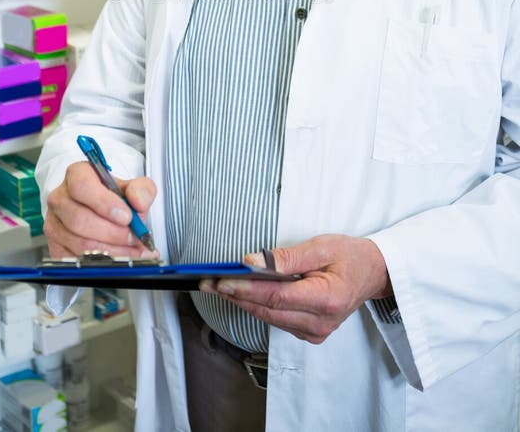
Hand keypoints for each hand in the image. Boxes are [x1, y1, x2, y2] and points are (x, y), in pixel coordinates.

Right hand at [43, 160, 157, 259]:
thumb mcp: (132, 188)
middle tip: (133, 237)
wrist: (103, 212)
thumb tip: (139, 203)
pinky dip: (103, 263)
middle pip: (80, 220)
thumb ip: (141, 190)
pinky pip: (77, 260)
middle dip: (113, 233)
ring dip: (111, 250)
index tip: (126, 216)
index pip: (82, 186)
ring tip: (131, 250)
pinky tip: (120, 259)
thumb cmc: (113, 198)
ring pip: (80, 243)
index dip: (104, 204)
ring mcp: (54, 224)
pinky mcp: (55, 247)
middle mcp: (60, 198)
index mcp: (77, 175)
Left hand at [200, 234, 391, 344]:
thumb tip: (252, 262)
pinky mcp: (309, 333)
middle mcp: (320, 323)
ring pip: (269, 317)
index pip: (276, 297)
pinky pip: (276, 319)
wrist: (372, 274)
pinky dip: (258, 305)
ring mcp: (315, 332)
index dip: (246, 289)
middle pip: (268, 310)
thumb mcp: (322, 246)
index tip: (220, 280)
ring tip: (218, 284)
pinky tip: (243, 292)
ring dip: (243, 301)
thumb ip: (286, 257)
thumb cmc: (350, 256)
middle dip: (236, 295)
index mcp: (327, 300)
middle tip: (208, 281)